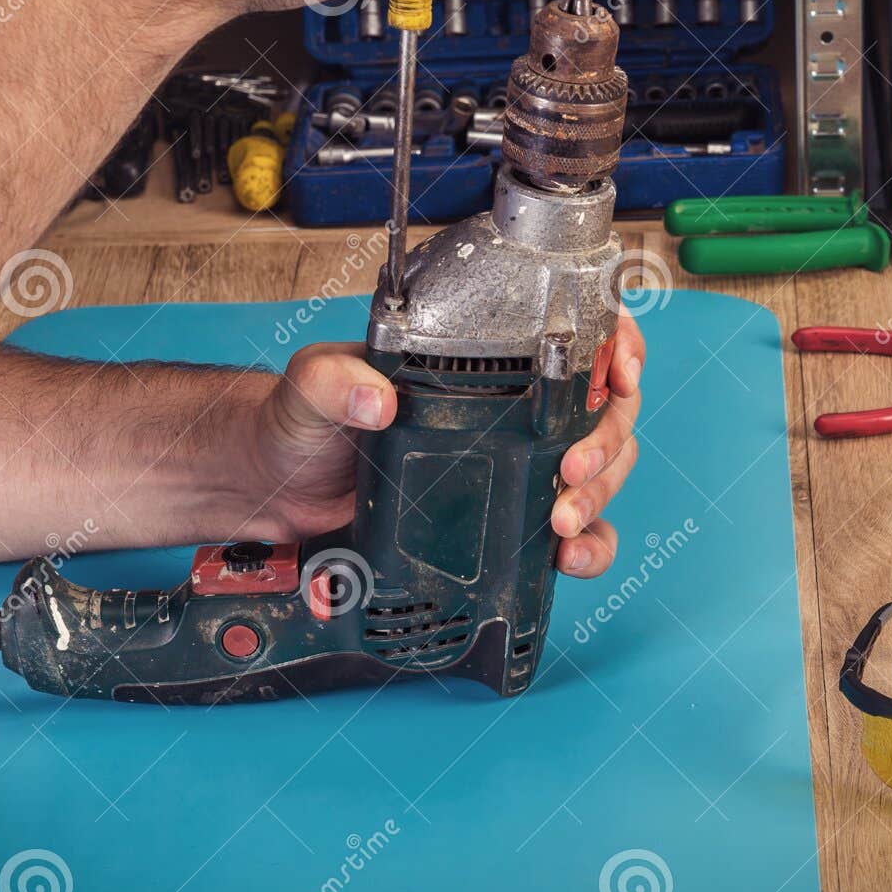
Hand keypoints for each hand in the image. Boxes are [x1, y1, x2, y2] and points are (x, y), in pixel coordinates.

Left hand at [246, 313, 644, 578]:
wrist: (274, 493)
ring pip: (598, 472)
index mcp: (479, 359)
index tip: (617, 372)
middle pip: (601, 411)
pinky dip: (585, 546)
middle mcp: (509, 409)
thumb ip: (332, 380)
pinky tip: (568, 558)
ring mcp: (512, 466)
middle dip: (606, 441)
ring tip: (563, 521)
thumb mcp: (309, 388)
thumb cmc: (298, 424)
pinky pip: (569, 531)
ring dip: (600, 495)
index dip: (615, 344)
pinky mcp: (504, 520)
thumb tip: (376, 398)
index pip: (573, 333)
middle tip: (572, 470)